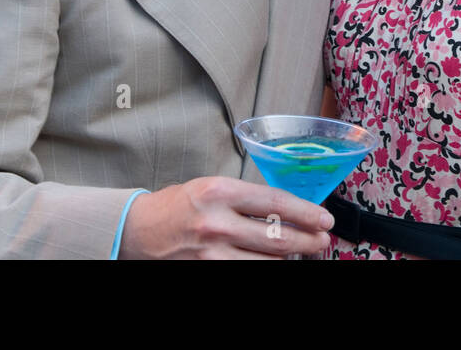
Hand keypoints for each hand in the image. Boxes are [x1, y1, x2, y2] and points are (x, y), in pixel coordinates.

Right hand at [117, 176, 333, 258]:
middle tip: (322, 240)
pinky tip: (274, 262)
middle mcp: (217, 222)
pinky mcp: (205, 271)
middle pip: (277, 237)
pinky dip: (265, 267)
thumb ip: (246, 199)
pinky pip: (245, 272)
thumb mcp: (211, 188)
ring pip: (266, 261)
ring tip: (302, 252)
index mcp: (220, 192)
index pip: (276, 203)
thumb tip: (286, 212)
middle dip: (307, 240)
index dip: (306, 213)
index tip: (324, 219)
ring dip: (289, 258)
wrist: (136, 229)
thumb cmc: (177, 206)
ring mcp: (211, 252)